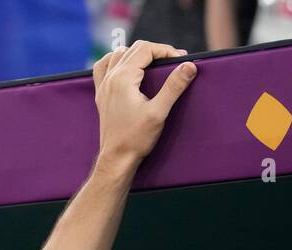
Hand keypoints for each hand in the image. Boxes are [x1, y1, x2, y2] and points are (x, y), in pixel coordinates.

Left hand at [93, 40, 197, 172]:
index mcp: (122, 79)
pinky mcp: (101, 96)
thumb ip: (174, 86)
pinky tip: (126, 68)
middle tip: (173, 62)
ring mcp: (103, 87)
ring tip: (153, 63)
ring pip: (117, 55)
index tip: (180, 60)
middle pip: (133, 49)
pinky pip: (103, 68)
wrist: (116, 158)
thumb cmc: (136, 138)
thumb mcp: (159, 112)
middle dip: (155, 51)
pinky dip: (115, 61)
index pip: (145, 49)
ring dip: (136, 53)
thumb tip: (189, 65)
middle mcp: (109, 79)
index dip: (166, 50)